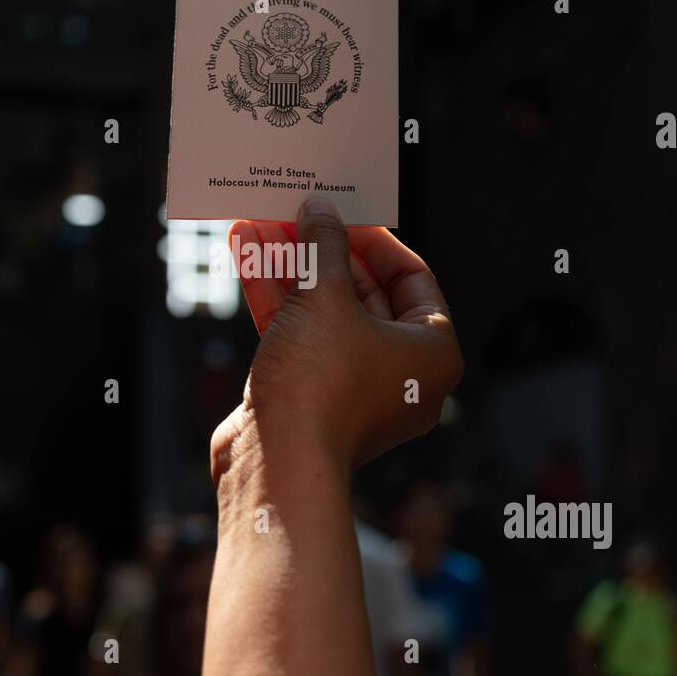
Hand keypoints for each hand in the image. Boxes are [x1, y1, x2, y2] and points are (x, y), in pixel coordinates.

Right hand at [211, 198, 461, 480]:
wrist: (277, 465)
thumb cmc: (320, 384)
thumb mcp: (324, 297)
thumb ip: (323, 245)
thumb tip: (320, 209)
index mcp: (431, 351)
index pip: (411, 277)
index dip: (374, 239)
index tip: (341, 212)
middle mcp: (399, 372)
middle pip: (362, 292)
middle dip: (321, 250)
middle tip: (293, 214)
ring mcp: (353, 388)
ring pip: (322, 313)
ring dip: (290, 268)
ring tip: (259, 226)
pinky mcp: (310, 397)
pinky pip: (299, 337)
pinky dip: (275, 299)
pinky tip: (245, 256)